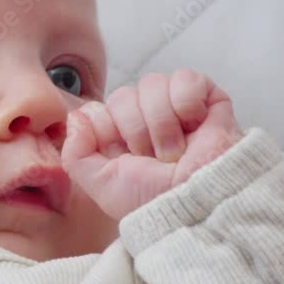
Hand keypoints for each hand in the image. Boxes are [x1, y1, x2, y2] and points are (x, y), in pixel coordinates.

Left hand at [62, 69, 242, 220]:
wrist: (193, 204)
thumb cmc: (151, 200)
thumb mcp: (101, 183)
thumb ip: (75, 153)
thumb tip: (76, 116)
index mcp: (118, 134)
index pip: (97, 108)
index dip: (107, 131)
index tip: (124, 157)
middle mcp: (145, 117)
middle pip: (122, 96)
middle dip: (135, 130)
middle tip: (153, 158)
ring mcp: (175, 106)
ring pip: (152, 84)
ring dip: (161, 123)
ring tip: (174, 151)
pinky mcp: (207, 97)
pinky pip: (185, 79)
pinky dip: (186, 105)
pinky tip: (195, 127)